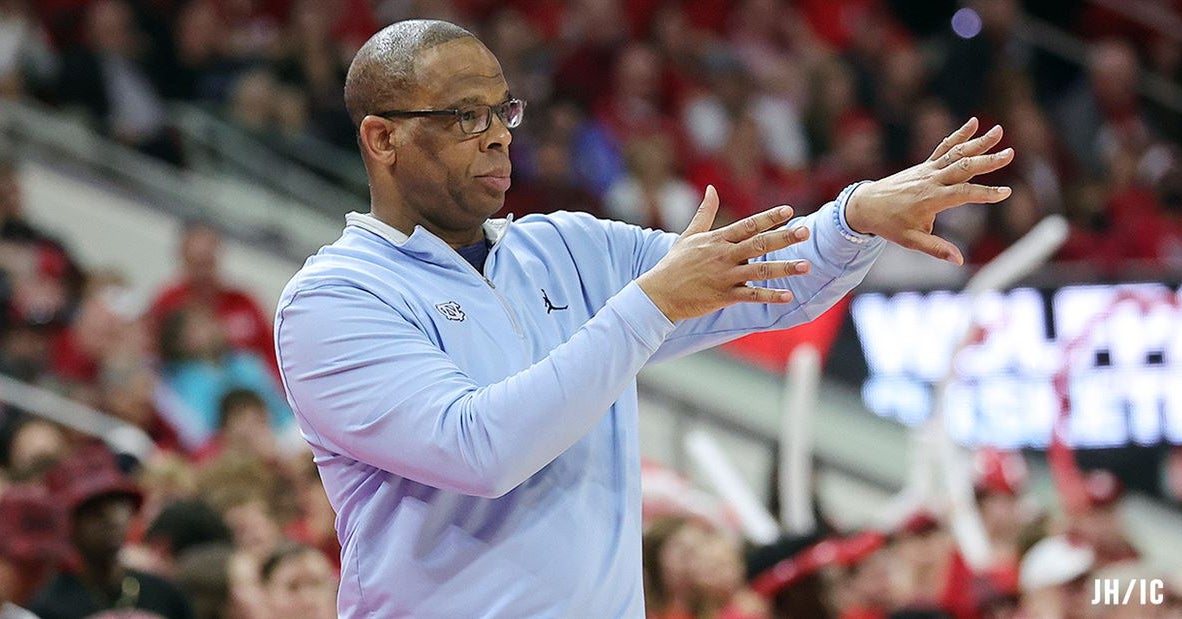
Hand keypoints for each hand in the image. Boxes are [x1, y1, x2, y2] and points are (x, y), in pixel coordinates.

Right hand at [637, 186, 811, 321]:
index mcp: (718, 239)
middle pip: (759, 244)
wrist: (659, 293)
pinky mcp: (724, 296)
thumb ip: (704, 212)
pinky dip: (770, 296)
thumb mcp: (689, 235)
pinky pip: (752, 295)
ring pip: (760, 270)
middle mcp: (724, 255)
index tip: (789, 211)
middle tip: (805, 232)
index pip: (748, 225)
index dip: (769, 217)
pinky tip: (788, 296)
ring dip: (784, 268)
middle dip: (784, 237)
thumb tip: (712, 188)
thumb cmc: (674, 263)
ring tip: (806, 266)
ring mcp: (725, 276)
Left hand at [844, 117, 1014, 264]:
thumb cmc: (889, 224)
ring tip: (999, 130)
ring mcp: (928, 170)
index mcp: (931, 199)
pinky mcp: (925, 165)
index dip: (985, 193)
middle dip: (988, 161)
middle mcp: (931, 180)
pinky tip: (973, 123)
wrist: (865, 205)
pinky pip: (944, 147)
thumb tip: (959, 260)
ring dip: (978, 142)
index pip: (963, 193)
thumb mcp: (910, 241)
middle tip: (1011, 153)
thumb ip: (936, 248)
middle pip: (964, 167)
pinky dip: (959, 136)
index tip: (1006, 192)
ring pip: (956, 153)